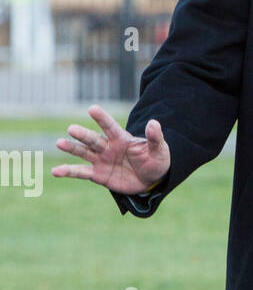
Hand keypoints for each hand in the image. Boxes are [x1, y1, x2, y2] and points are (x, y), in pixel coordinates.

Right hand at [52, 105, 169, 194]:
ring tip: (59, 143)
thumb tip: (154, 123)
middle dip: (83, 135)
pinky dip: (68, 171)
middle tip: (71, 129)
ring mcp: (101, 160)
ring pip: (84, 153)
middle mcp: (108, 147)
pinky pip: (80, 173)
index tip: (92, 109)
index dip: (102, 118)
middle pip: (93, 140)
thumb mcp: (160, 150)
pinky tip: (55, 171)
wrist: (151, 180)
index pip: (110, 127)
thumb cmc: (156, 161)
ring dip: (72, 148)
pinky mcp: (97, 175)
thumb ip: (155, 137)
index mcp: (122, 139)